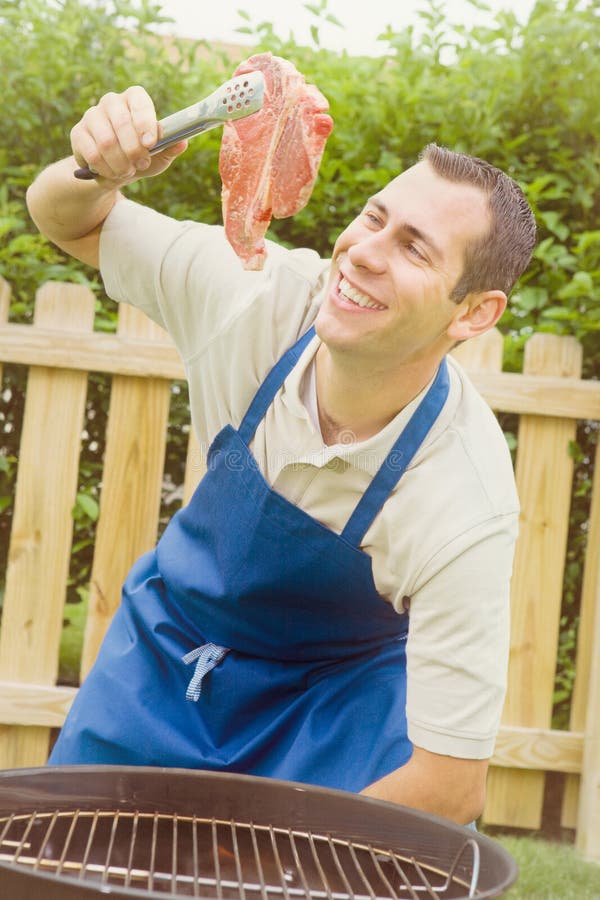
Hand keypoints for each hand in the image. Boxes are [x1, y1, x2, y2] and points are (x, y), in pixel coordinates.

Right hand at [70, 85, 187, 184]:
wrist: (114, 171)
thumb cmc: (140, 157)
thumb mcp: (160, 155)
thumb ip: (170, 147)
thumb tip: (183, 143)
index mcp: (134, 100)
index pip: (139, 101)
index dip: (145, 122)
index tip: (150, 144)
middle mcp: (112, 102)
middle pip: (121, 122)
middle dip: (134, 150)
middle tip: (141, 164)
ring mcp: (92, 115)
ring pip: (106, 141)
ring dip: (120, 163)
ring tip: (127, 172)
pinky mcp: (78, 132)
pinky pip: (92, 153)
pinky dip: (105, 169)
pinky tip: (112, 174)